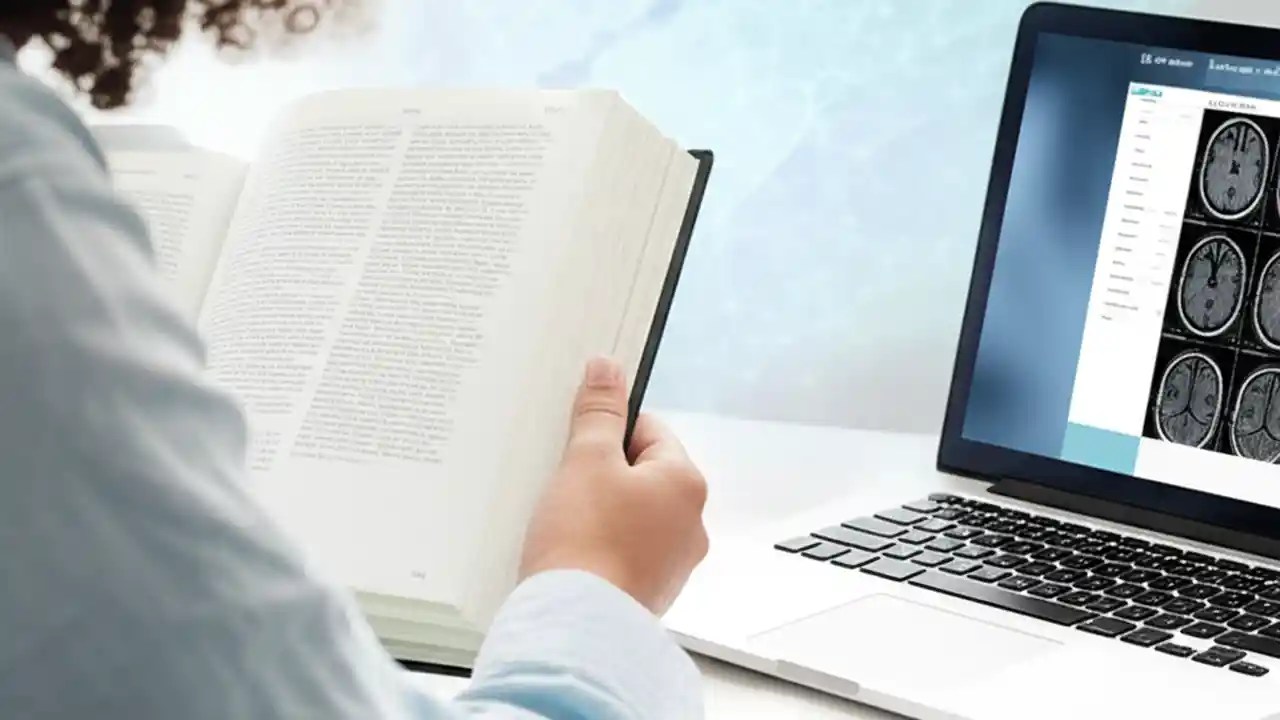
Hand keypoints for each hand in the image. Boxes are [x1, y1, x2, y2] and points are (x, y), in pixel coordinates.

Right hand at [519, 356, 708, 614]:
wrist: (574, 627)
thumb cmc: (585, 543)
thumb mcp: (586, 460)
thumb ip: (599, 412)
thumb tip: (608, 369)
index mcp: (686, 483)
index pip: (651, 431)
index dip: (609, 428)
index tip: (578, 435)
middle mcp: (691, 524)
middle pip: (642, 475)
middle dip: (601, 473)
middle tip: (564, 480)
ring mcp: (672, 563)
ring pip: (632, 516)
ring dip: (599, 511)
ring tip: (564, 520)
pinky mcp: (647, 592)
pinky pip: (623, 553)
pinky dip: (598, 547)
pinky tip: (571, 553)